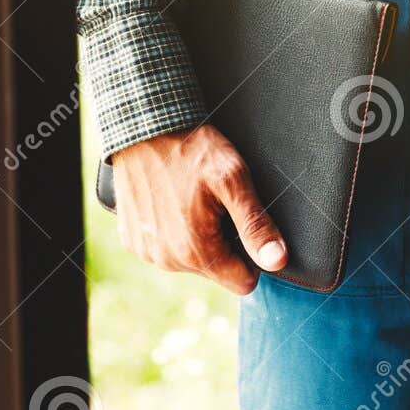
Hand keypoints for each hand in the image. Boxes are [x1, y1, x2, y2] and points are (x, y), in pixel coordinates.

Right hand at [110, 124, 287, 294]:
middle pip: (216, 270)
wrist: (143, 127)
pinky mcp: (131, 240)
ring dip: (197, 237)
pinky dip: (172, 231)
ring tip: (193, 199)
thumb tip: (277, 261)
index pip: (243, 282)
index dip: (251, 255)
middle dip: (223, 242)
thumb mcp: (233, 180)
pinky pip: (164, 249)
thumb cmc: (191, 150)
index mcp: (196, 252)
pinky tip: (172, 201)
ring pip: (190, 261)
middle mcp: (167, 261)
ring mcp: (146, 251)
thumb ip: (256, 225)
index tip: (243, 224)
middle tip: (216, 203)